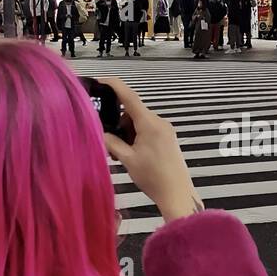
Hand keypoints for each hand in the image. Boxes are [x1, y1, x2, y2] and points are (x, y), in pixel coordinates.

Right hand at [101, 77, 201, 221]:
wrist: (177, 194)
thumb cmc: (153, 177)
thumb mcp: (127, 159)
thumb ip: (111, 142)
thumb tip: (99, 132)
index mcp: (149, 123)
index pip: (130, 97)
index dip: (114, 86)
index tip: (101, 81)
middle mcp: (159, 122)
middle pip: (133, 111)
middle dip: (117, 121)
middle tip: (105, 137)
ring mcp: (165, 130)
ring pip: (139, 121)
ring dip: (126, 131)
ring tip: (118, 152)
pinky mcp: (167, 138)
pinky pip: (147, 129)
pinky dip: (135, 135)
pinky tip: (129, 152)